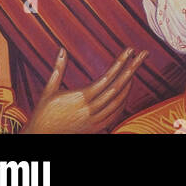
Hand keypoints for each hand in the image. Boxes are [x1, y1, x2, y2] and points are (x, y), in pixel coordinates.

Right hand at [22, 47, 146, 134]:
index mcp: (81, 97)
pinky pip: (115, 115)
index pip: (108, 77)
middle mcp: (90, 110)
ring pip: (119, 101)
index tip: (130, 49)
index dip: (121, 63)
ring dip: (130, 84)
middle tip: (144, 54)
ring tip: (135, 68)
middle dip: (133, 69)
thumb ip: (58, 69)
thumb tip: (62, 48)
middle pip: (118, 87)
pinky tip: (127, 91)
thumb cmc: (43, 112)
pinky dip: (124, 102)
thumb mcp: (49, 89)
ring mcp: (95, 121)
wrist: (41, 137)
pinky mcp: (95, 129)